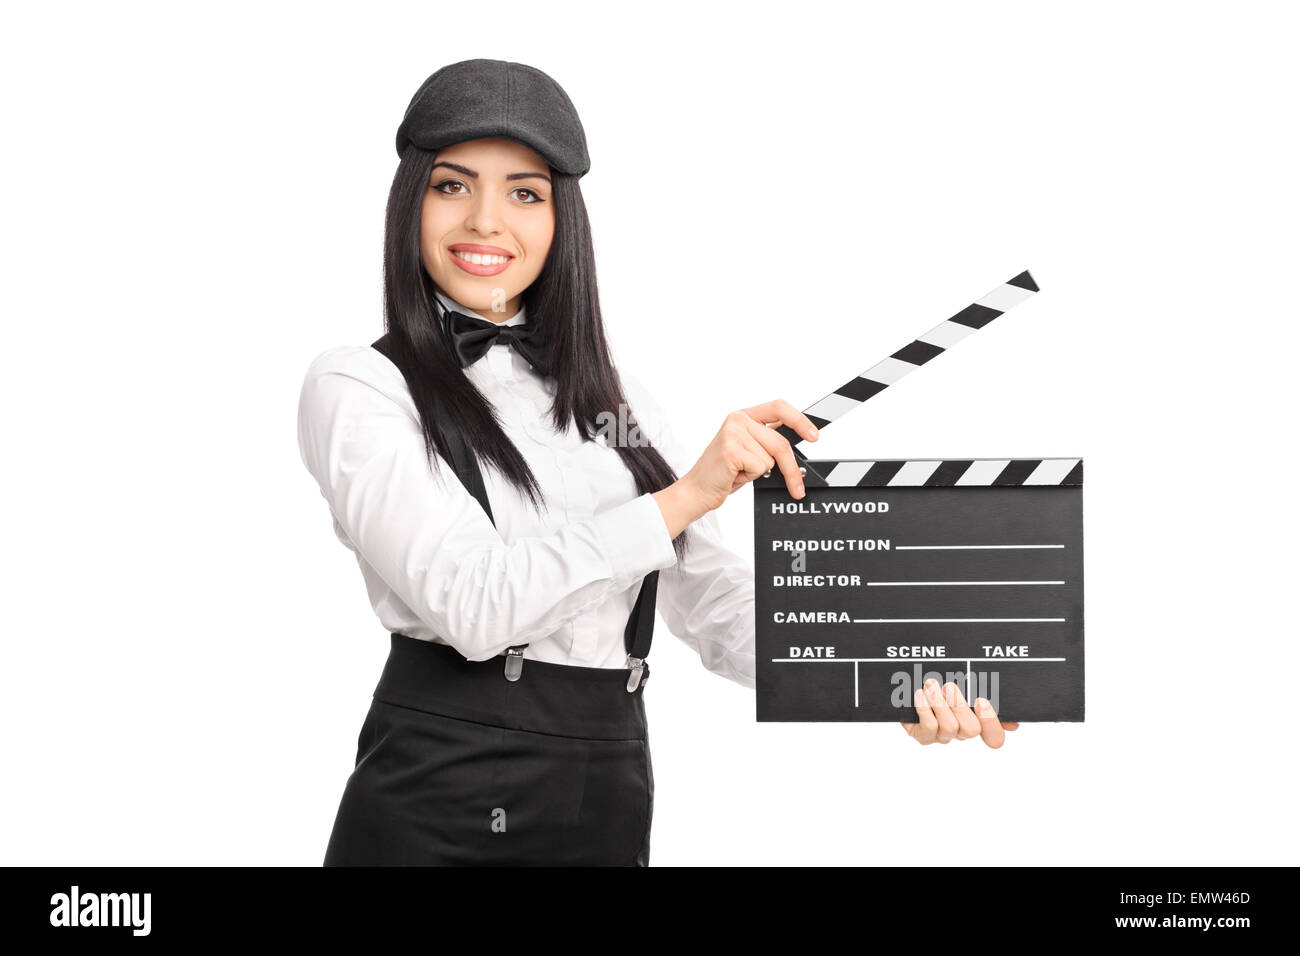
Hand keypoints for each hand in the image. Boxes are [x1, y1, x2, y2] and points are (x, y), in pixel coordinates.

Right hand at [653, 400, 818, 537]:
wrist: (696, 490)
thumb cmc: (723, 473)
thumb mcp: (748, 452)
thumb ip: (768, 442)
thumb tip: (799, 445)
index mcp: (743, 416)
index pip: (779, 407)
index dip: (800, 421)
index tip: (814, 436)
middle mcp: (738, 420)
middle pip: (780, 442)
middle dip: (791, 469)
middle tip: (796, 486)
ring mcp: (733, 433)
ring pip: (770, 458)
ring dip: (759, 473)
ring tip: (740, 472)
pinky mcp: (730, 450)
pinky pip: (760, 468)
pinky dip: (750, 478)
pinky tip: (734, 475)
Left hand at [900, 678, 1019, 748]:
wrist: (908, 684)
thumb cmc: (942, 682)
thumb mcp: (966, 686)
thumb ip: (988, 696)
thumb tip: (1014, 723)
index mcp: (976, 720)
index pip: (995, 736)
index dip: (992, 723)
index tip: (981, 701)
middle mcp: (961, 731)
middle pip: (971, 730)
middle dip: (960, 706)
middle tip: (949, 685)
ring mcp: (943, 735)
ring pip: (949, 728)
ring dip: (939, 703)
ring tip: (930, 684)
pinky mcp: (923, 735)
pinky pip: (929, 728)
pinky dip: (924, 709)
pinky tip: (920, 694)